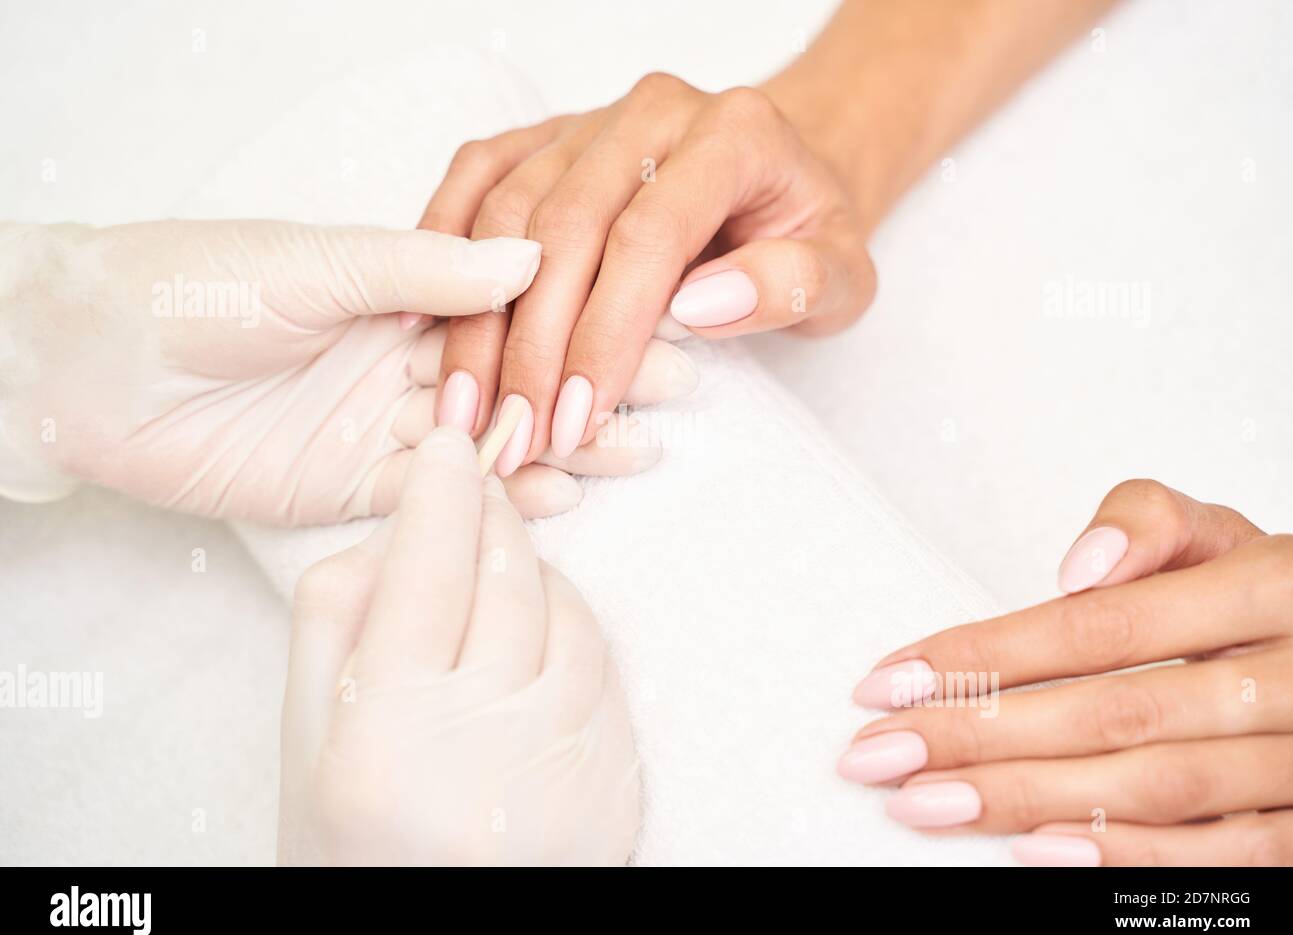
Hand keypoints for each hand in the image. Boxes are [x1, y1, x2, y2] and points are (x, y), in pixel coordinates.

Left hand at [1, 219, 689, 522]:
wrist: (94, 369)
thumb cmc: (192, 288)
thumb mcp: (316, 265)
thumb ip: (421, 270)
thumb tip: (530, 259)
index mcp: (397, 290)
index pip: (513, 303)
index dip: (585, 311)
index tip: (657, 314)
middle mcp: (401, 358)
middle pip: (518, 373)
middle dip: (594, 380)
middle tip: (674, 390)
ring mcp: (383, 426)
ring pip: (493, 442)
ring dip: (563, 445)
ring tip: (636, 447)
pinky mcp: (353, 486)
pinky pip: (443, 499)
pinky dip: (500, 501)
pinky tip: (559, 496)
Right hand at [278, 428, 639, 865]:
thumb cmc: (354, 847)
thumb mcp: (308, 742)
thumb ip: (333, 624)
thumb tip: (397, 529)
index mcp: (385, 734)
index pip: (427, 567)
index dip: (440, 491)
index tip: (448, 442)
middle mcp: (485, 748)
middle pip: (507, 577)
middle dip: (491, 519)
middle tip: (475, 493)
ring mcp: (566, 770)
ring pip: (569, 613)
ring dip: (535, 578)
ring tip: (497, 589)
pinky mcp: (618, 788)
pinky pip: (605, 670)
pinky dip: (571, 639)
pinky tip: (533, 658)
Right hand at [418, 73, 874, 474]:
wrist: (787, 171)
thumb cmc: (808, 233)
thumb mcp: (840, 275)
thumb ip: (786, 287)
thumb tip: (698, 309)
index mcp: (732, 136)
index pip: (648, 240)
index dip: (604, 335)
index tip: (576, 417)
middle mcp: (651, 113)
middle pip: (562, 227)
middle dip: (529, 344)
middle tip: (510, 434)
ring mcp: (590, 120)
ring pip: (506, 209)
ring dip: (475, 317)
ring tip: (464, 406)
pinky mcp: (547, 137)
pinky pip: (477, 176)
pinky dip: (441, 245)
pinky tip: (424, 321)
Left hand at [839, 479, 1292, 865]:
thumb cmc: (1277, 598)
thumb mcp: (1224, 536)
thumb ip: (1149, 525)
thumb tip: (1078, 567)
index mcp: (1269, 589)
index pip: (1099, 627)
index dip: (987, 656)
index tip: (894, 680)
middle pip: (1115, 712)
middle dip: (982, 736)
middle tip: (884, 752)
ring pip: (1157, 787)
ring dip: (1028, 799)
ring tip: (928, 801)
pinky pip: (1226, 858)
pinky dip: (1125, 857)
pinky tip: (1034, 847)